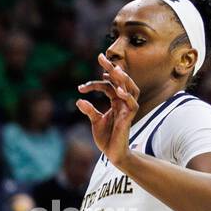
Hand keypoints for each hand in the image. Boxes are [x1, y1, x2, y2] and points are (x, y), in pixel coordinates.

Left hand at [76, 52, 139, 167]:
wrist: (112, 153)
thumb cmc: (106, 137)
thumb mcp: (95, 121)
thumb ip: (89, 110)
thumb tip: (79, 100)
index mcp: (116, 101)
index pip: (109, 85)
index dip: (97, 81)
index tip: (82, 85)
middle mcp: (123, 102)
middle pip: (121, 81)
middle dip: (112, 68)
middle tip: (101, 57)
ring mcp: (128, 108)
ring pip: (131, 88)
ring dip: (123, 79)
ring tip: (114, 70)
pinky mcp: (130, 117)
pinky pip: (132, 103)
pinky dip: (126, 96)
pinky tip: (118, 91)